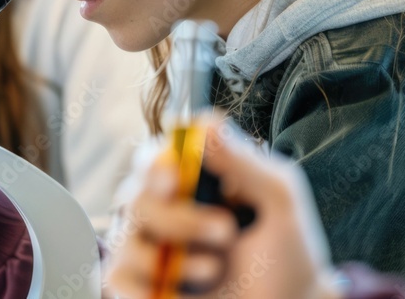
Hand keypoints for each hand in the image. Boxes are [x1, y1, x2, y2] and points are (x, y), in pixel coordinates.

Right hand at [104, 120, 341, 298]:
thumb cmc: (287, 254)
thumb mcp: (279, 200)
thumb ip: (244, 162)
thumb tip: (205, 123)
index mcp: (189, 184)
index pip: (152, 160)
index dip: (154, 164)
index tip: (175, 175)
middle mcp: (163, 212)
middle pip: (133, 197)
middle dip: (178, 217)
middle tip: (225, 230)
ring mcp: (150, 250)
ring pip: (125, 237)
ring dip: (173, 256)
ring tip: (215, 269)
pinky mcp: (141, 287)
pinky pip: (117, 277)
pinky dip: (148, 286)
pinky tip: (184, 294)